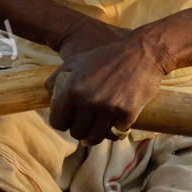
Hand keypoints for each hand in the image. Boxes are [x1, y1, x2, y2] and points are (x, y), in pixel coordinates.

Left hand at [46, 26, 168, 144]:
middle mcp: (88, 101)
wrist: (143, 52)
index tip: (70, 120)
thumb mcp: (75, 60)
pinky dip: (114, 130)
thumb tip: (49, 97)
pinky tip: (115, 121)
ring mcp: (108, 109)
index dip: (63, 122)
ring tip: (97, 127)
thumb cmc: (106, 56)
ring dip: (95, 134)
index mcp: (72, 89)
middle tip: (87, 122)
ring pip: (95, 138)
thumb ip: (57, 79)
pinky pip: (115, 134)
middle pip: (76, 133)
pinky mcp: (127, 114)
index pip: (58, 122)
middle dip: (80, 128)